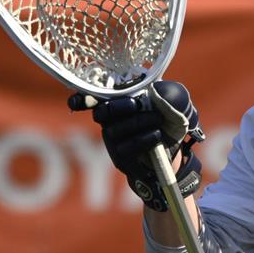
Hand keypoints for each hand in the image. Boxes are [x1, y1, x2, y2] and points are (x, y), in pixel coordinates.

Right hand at [68, 82, 203, 211]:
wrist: (178, 150)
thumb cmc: (171, 120)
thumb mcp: (175, 101)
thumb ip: (169, 92)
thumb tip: (157, 95)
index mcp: (118, 102)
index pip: (91, 98)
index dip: (81, 99)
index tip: (76, 102)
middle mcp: (110, 122)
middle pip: (101, 113)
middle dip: (118, 107)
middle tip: (137, 104)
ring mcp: (114, 143)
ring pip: (115, 131)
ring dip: (138, 122)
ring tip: (158, 120)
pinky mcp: (122, 160)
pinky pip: (127, 149)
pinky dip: (144, 140)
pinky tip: (157, 135)